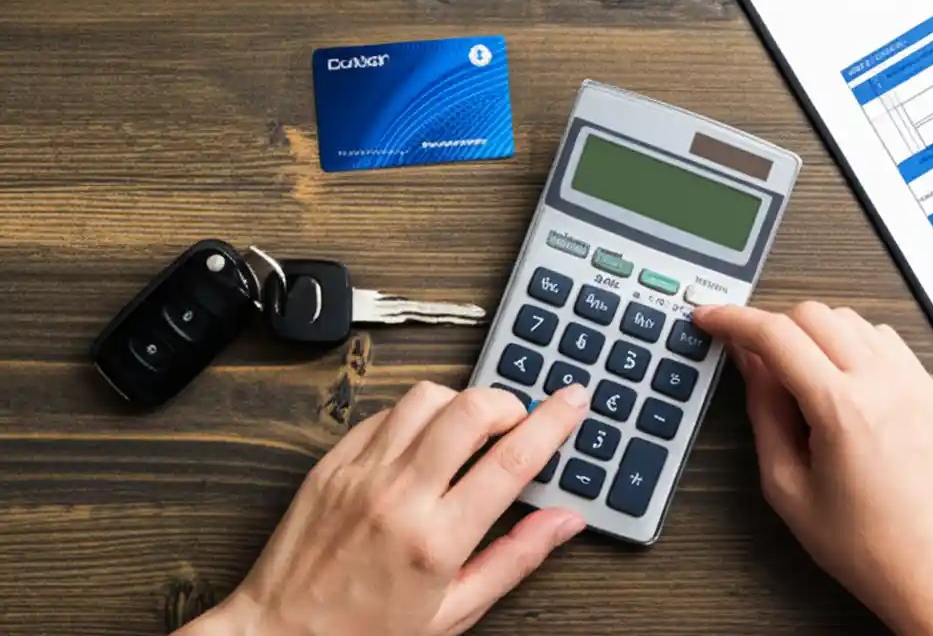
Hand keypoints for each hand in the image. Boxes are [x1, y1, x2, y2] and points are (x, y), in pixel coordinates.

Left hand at [176, 382, 589, 635]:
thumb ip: (515, 559)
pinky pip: (384, 413)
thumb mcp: (454, 611)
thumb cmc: (367, 633)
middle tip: (519, 421)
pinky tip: (424, 441)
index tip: (573, 400)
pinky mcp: (332, 464)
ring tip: (472, 430)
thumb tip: (564, 522)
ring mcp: (361, 474)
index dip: (552, 422)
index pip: (512, 460)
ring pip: (426, 398)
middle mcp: (399, 497)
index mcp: (437, 540)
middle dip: (509, 402)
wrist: (280, 635)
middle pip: (470, 409)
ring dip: (461, 403)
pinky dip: (416, 415)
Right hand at [695, 303, 932, 635]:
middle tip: (756, 364)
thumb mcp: (788, 488)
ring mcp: (915, 382)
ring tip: (803, 385)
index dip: (733, 320)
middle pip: (813, 313)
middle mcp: (884, 383)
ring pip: (850, 319)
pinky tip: (843, 386)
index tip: (710, 318)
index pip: (775, 335)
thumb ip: (763, 414)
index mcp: (842, 409)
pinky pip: (885, 340)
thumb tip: (749, 363)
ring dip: (816, 335)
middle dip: (774, 328)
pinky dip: (854, 346)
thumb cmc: (867, 547)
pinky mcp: (932, 391)